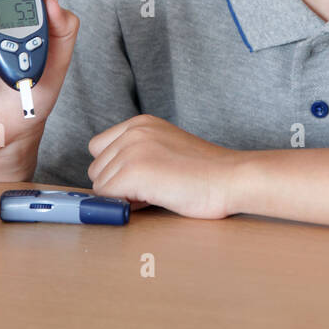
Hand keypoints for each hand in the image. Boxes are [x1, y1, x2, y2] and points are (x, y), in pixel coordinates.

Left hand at [87, 115, 242, 219]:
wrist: (231, 178)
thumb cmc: (206, 172)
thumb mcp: (166, 149)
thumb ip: (137, 156)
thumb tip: (109, 185)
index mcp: (141, 123)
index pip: (99, 148)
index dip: (115, 168)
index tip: (140, 178)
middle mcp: (133, 131)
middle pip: (96, 168)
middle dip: (117, 184)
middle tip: (152, 188)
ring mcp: (132, 150)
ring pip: (100, 185)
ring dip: (122, 196)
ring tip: (157, 192)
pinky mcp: (133, 172)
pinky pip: (107, 198)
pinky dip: (125, 206)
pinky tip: (154, 199)